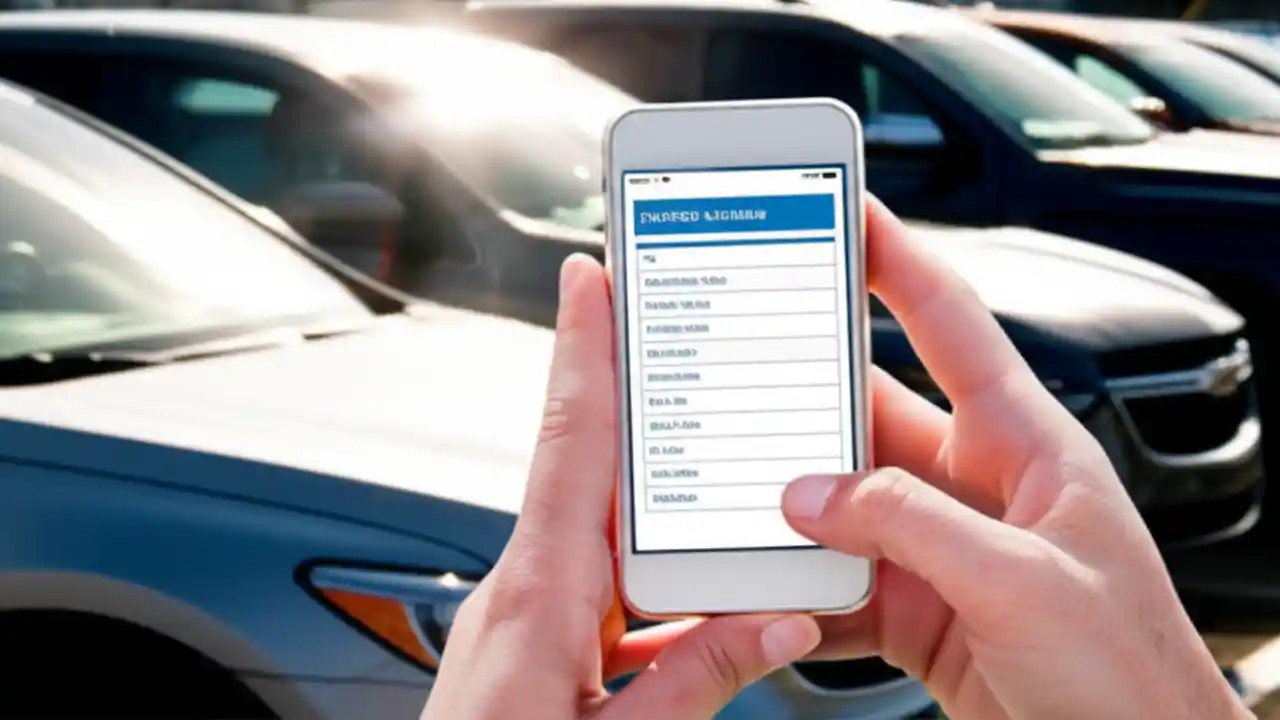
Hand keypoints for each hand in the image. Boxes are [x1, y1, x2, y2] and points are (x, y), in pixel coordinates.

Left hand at [422, 256, 820, 719]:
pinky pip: (606, 595)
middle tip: (675, 343)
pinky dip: (655, 589)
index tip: (589, 275)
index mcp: (538, 597)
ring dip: (660, 516)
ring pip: (607, 540)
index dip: (581, 351)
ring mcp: (530, 621)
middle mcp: (527, 592)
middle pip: (592, 476)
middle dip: (634, 407)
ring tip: (722, 494)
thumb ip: (696, 680)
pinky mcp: (538, 652)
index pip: (570, 444)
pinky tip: (702, 609)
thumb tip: (776, 618)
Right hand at [780, 199, 1252, 719]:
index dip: (899, 261)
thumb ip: (911, 527)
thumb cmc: (1129, 670)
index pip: (953, 326)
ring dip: (792, 508)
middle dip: (806, 404)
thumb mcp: (1022, 580)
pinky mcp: (917, 607)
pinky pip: (838, 579)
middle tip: (739, 379)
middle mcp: (976, 485)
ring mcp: (941, 547)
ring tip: (738, 503)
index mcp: (1026, 445)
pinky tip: (770, 589)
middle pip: (872, 417)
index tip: (847, 215)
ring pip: (843, 503)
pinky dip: (798, 587)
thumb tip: (810, 496)